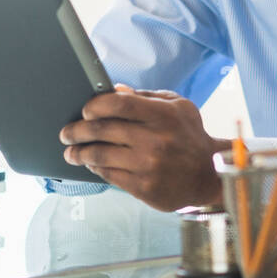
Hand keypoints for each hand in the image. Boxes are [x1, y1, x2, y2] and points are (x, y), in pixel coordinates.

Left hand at [59, 84, 229, 212]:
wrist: (209, 174)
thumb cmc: (190, 136)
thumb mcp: (179, 107)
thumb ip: (146, 97)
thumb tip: (114, 90)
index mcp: (163, 115)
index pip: (119, 103)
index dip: (95, 105)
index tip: (85, 110)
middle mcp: (155, 139)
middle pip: (102, 130)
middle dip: (77, 130)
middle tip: (66, 133)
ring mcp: (148, 165)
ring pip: (100, 156)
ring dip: (79, 153)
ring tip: (71, 152)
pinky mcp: (144, 187)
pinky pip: (109, 175)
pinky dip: (95, 169)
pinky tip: (90, 165)